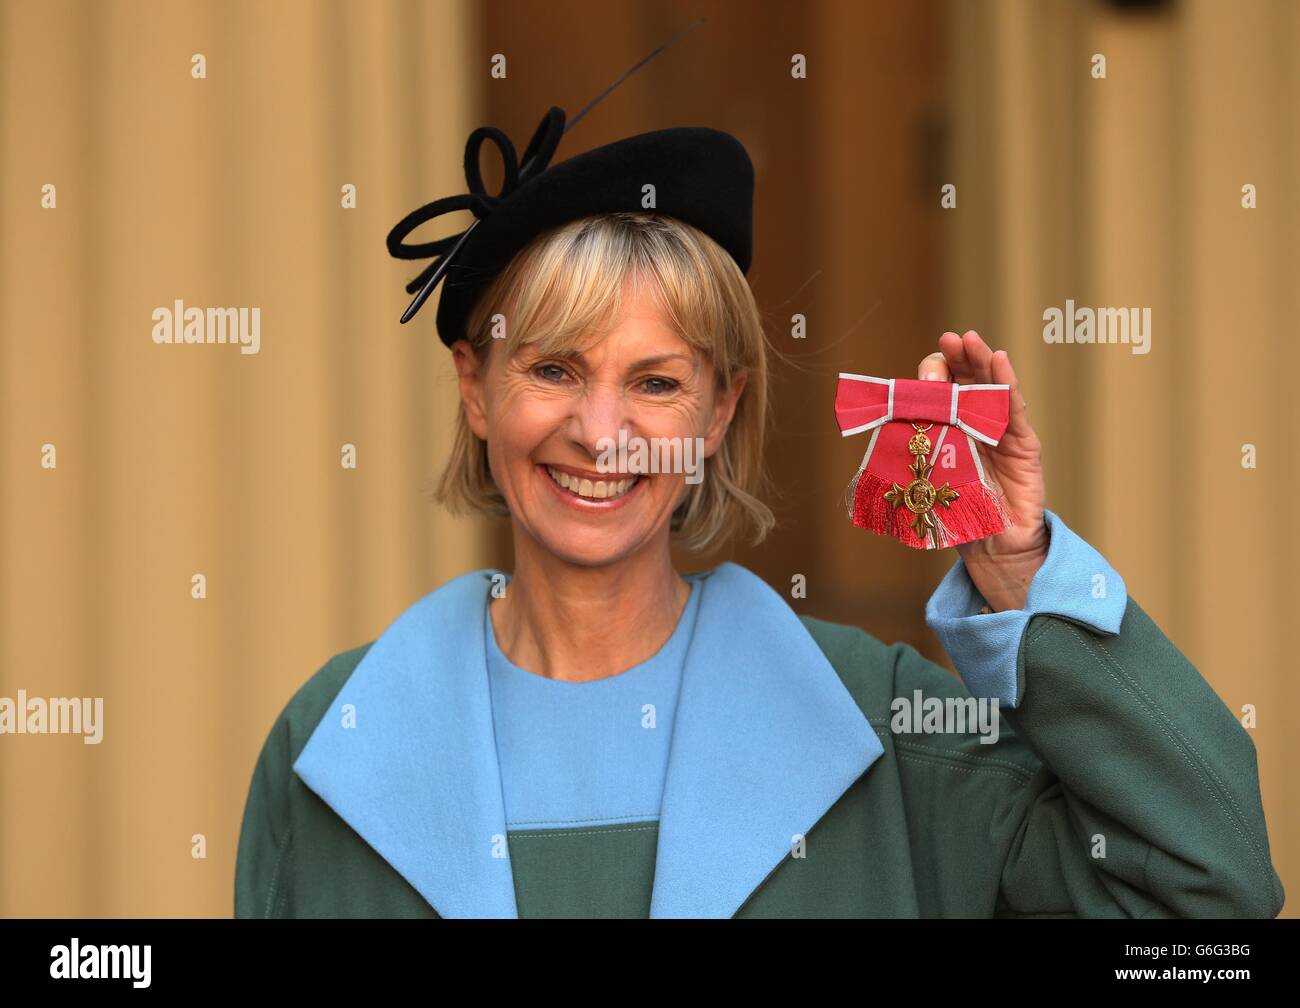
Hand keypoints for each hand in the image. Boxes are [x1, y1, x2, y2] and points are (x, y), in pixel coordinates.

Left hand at [918, 331, 1046, 611]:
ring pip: (990, 385)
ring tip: (970, 341)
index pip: (940, 387)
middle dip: (956, 357)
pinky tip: (1000, 362)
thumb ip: (912, 445)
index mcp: (947, 423)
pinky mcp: (1023, 443)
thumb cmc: (955, 509)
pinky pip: (1014, 409)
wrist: (991, 545)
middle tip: (949, 340)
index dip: (931, 376)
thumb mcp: (925, 475)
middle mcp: (975, 419)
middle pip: (967, 377)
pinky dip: (1007, 384)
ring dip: (979, 360)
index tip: (921, 377)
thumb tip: (885, 418)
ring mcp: (1001, 428)